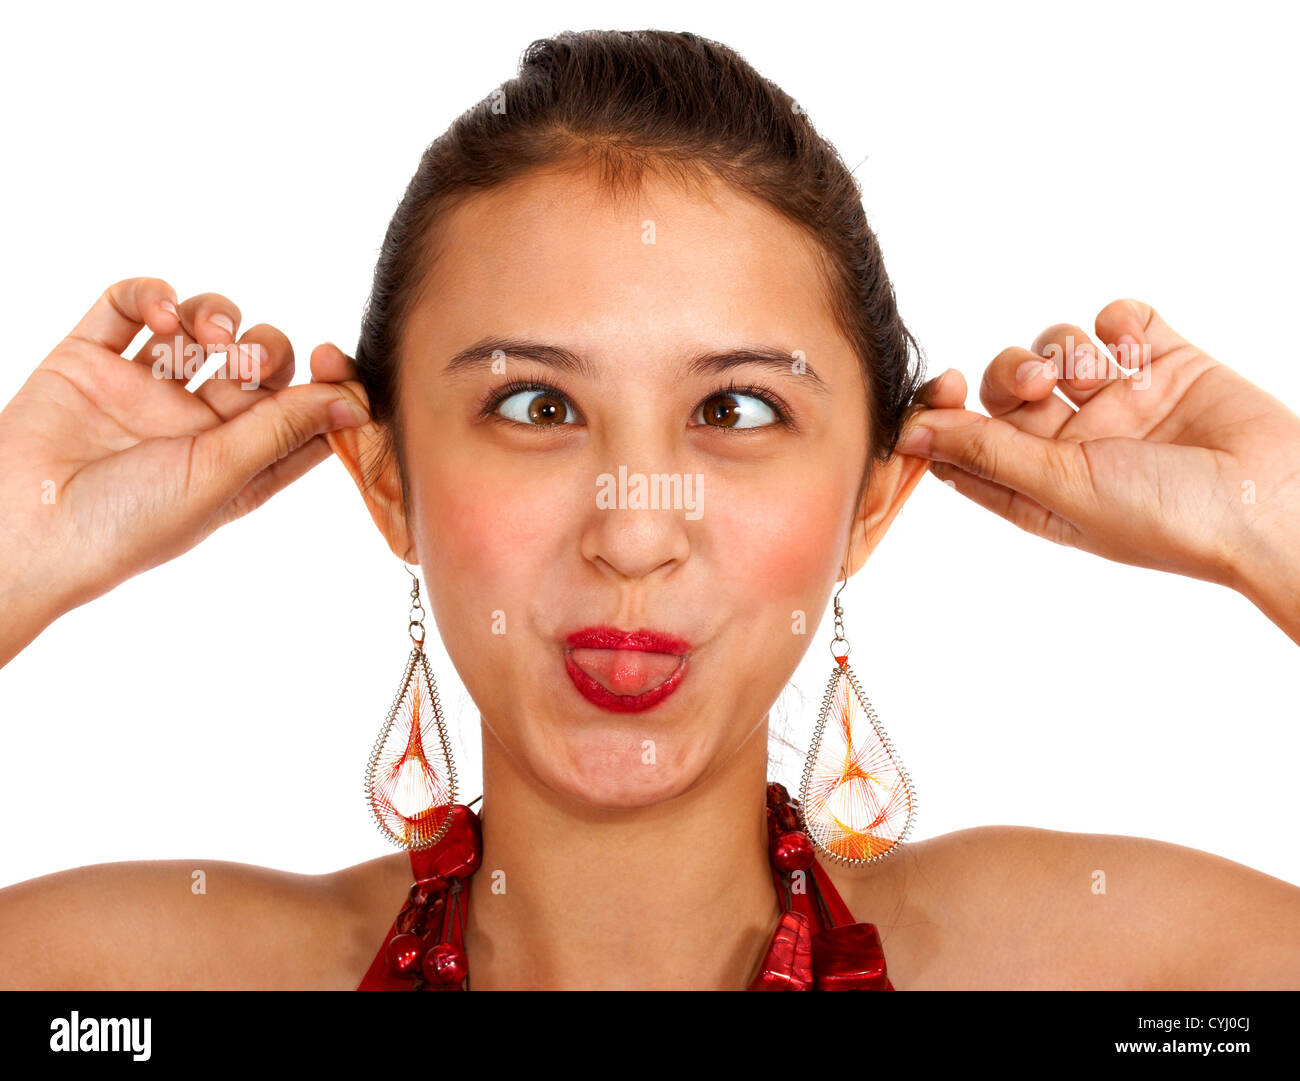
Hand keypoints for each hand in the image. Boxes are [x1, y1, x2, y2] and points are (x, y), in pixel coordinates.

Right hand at [0, 277, 369, 658]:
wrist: (21, 529)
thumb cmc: (127, 525)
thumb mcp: (221, 478)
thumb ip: (282, 431)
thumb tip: (353, 402)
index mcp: (237, 463)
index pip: (299, 414)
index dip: (325, 385)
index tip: (334, 363)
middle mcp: (195, 425)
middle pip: (258, 364)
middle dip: (267, 348)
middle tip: (248, 359)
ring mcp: (143, 390)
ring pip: (201, 327)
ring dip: (218, 314)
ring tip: (207, 335)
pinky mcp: (90, 360)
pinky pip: (128, 307)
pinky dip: (153, 295)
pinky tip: (164, 314)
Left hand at [895, 299, 1299, 607]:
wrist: (1277, 503)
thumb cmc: (1170, 518)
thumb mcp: (1062, 489)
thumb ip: (986, 453)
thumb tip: (909, 432)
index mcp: (1039, 484)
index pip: (967, 442)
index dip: (943, 413)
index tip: (942, 390)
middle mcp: (1074, 443)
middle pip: (1005, 387)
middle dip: (1009, 374)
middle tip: (1037, 384)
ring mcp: (1120, 402)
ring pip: (1056, 347)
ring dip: (1062, 348)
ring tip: (1095, 373)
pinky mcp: (1165, 364)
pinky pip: (1118, 321)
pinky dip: (1115, 322)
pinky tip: (1130, 346)